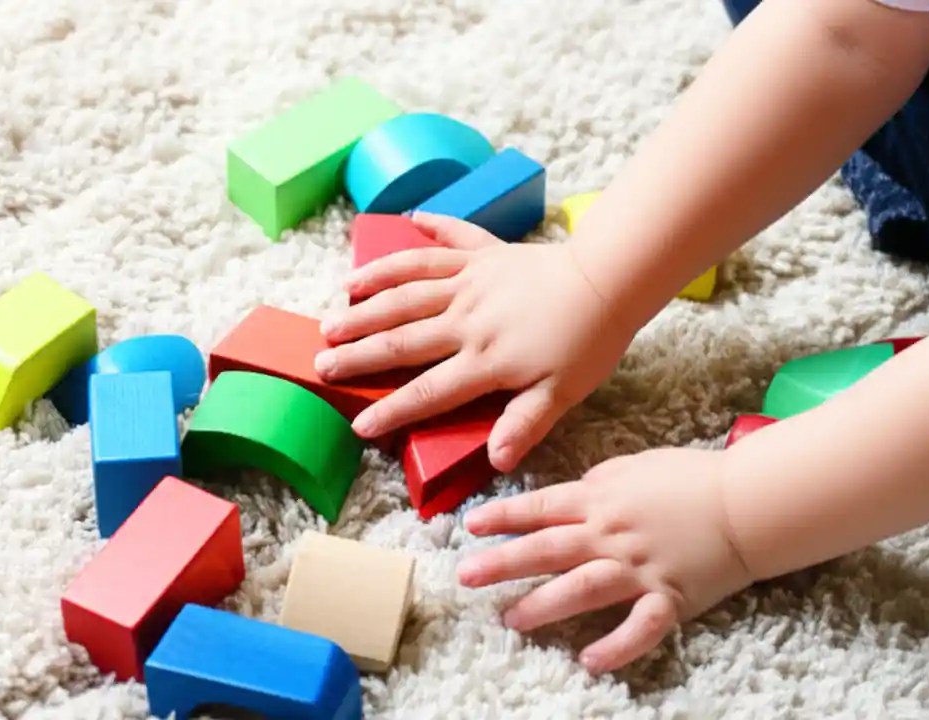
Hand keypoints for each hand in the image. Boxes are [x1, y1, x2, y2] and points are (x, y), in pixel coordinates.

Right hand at [316, 212, 633, 470]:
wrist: (608, 282)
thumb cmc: (587, 343)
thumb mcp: (561, 394)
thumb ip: (524, 424)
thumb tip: (496, 461)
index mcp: (484, 360)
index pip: (427, 392)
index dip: (390, 410)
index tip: (357, 424)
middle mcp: (466, 319)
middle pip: (401, 339)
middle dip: (358, 353)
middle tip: (321, 361)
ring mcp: (471, 281)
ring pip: (407, 288)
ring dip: (369, 298)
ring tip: (335, 308)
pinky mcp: (484, 253)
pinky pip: (448, 239)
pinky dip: (426, 228)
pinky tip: (405, 220)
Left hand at [456, 448, 753, 673]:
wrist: (747, 501)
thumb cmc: (692, 478)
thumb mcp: (637, 465)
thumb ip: (599, 481)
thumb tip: (573, 494)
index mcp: (603, 499)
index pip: (543, 507)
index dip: (504, 516)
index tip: (470, 526)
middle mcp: (613, 535)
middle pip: (548, 549)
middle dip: (503, 562)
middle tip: (466, 576)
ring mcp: (640, 568)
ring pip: (581, 589)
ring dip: (543, 606)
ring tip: (511, 619)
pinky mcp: (669, 597)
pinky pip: (639, 627)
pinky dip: (616, 647)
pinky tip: (589, 662)